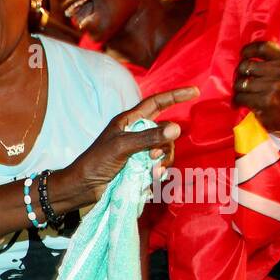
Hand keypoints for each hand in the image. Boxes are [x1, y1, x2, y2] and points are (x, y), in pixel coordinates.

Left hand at [50, 86, 198, 210]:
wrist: (83, 187)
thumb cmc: (96, 162)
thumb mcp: (122, 147)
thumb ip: (149, 137)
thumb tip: (176, 128)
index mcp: (129, 121)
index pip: (157, 103)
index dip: (176, 96)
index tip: (195, 92)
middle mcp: (135, 132)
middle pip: (165, 130)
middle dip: (165, 144)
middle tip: (153, 158)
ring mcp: (138, 150)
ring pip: (164, 149)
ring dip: (163, 161)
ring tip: (152, 172)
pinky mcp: (139, 166)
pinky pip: (158, 164)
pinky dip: (158, 171)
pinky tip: (152, 179)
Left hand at [233, 40, 279, 132]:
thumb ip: (270, 57)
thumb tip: (246, 50)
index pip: (262, 47)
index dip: (247, 51)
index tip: (243, 56)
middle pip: (246, 65)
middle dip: (239, 74)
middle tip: (243, 81)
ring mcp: (275, 86)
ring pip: (241, 83)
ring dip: (238, 89)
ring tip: (244, 93)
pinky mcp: (265, 101)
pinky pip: (240, 97)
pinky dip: (237, 101)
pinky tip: (242, 102)